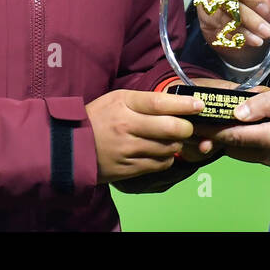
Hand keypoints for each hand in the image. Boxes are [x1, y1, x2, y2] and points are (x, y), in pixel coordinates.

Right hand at [86, 89, 204, 183]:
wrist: (70, 146)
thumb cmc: (97, 118)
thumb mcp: (116, 100)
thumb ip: (144, 101)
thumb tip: (176, 105)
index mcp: (124, 104)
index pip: (160, 103)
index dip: (184, 104)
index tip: (199, 105)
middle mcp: (127, 126)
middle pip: (171, 128)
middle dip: (186, 128)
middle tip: (187, 127)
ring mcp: (128, 150)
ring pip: (169, 148)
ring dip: (176, 144)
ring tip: (170, 139)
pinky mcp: (129, 169)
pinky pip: (160, 165)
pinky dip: (166, 158)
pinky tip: (160, 153)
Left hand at [175, 78, 269, 161]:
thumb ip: (263, 104)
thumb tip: (235, 112)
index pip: (233, 137)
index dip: (211, 131)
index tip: (193, 123)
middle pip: (234, 148)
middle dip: (217, 137)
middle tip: (200, 122)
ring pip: (244, 153)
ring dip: (231, 140)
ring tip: (218, 122)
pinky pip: (257, 154)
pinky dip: (247, 143)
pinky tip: (245, 126)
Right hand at [196, 0, 269, 66]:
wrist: (239, 35)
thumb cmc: (258, 7)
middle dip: (252, 0)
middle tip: (269, 15)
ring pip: (226, 4)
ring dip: (248, 21)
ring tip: (265, 34)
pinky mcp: (205, 13)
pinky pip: (220, 21)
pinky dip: (239, 33)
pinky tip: (253, 40)